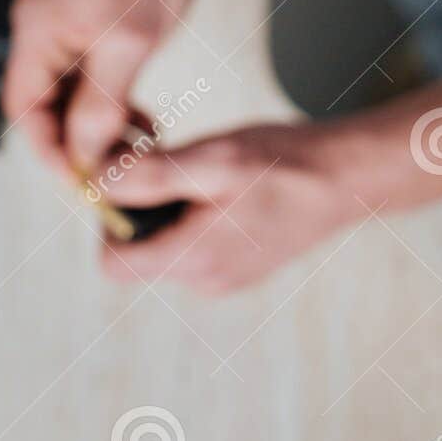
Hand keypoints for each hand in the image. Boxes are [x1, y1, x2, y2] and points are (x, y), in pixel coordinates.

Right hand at [2, 0, 206, 173]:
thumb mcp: (129, 46)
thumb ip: (101, 103)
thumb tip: (83, 154)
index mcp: (37, 30)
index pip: (25, 109)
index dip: (50, 150)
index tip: (84, 181)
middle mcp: (40, 29)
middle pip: (44, 105)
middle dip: (78, 142)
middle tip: (114, 173)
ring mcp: (62, 27)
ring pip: (69, 96)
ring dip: (99, 126)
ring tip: (137, 149)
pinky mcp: (86, 27)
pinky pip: (88, 79)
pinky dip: (110, 103)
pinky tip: (140, 121)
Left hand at [96, 121, 354, 293]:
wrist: (345, 178)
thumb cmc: (281, 163)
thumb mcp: (213, 160)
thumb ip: (151, 176)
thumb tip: (96, 182)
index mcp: (192, 259)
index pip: (112, 263)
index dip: (106, 218)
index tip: (127, 176)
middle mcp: (204, 280)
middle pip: (137, 253)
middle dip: (140, 208)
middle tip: (167, 160)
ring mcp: (224, 277)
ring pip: (166, 247)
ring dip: (169, 209)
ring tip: (202, 169)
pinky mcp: (240, 266)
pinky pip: (195, 245)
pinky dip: (195, 215)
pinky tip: (225, 185)